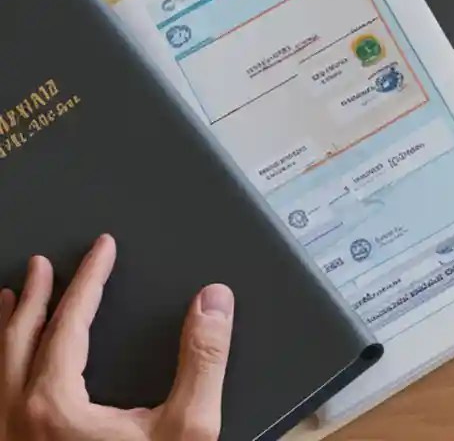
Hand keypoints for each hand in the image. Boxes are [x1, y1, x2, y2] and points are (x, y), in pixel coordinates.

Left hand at [0, 235, 234, 440]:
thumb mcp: (188, 428)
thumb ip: (203, 361)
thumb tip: (213, 303)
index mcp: (56, 406)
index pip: (68, 324)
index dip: (89, 279)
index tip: (101, 250)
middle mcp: (22, 421)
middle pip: (20, 340)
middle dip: (36, 297)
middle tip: (43, 266)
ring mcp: (12, 439)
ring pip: (0, 367)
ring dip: (8, 328)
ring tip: (12, 300)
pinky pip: (0, 399)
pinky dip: (2, 365)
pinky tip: (11, 363)